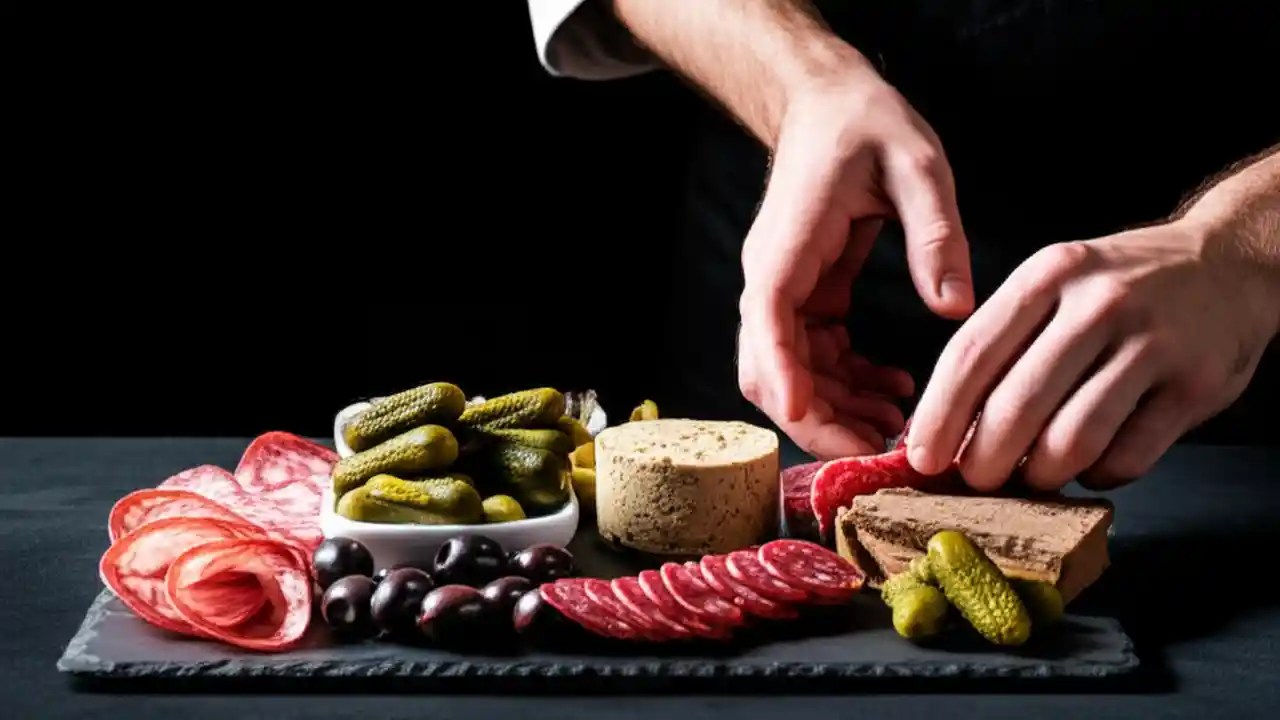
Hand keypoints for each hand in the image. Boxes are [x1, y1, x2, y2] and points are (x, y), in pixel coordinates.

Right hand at [736, 67, 975, 457]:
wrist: (828, 103)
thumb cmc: (867, 124)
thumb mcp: (917, 165)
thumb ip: (936, 233)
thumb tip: (954, 307)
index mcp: (788, 247)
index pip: (771, 322)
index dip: (786, 374)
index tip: (812, 416)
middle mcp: (773, 278)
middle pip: (771, 368)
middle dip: (818, 417)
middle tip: (879, 451)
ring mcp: (784, 290)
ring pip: (792, 373)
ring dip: (836, 408)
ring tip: (898, 427)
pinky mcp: (804, 295)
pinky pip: (815, 356)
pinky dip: (847, 382)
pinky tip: (895, 387)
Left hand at [908, 219, 1279, 489]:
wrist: (1228, 262)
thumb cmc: (1119, 284)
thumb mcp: (1054, 284)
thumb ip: (1002, 343)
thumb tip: (941, 426)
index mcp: (1047, 274)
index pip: (972, 353)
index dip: (939, 415)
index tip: (919, 457)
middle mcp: (1097, 304)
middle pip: (1016, 406)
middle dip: (983, 460)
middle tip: (974, 481)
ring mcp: (1151, 345)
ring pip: (1071, 440)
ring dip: (1039, 475)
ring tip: (1031, 477)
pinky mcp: (1195, 387)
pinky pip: (1128, 457)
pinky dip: (1097, 474)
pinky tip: (1090, 464)